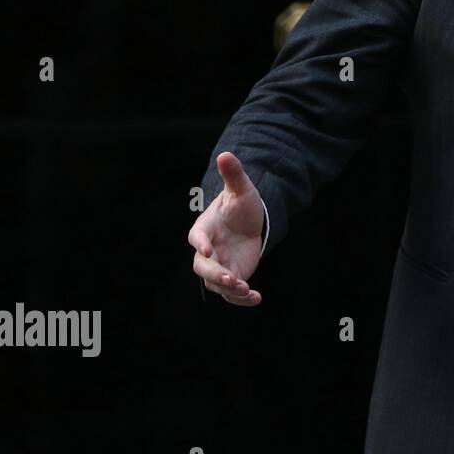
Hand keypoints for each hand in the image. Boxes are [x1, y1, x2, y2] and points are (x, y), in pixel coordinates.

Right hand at [189, 151, 264, 305]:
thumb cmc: (240, 205)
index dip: (201, 244)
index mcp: (204, 229)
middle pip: (202, 267)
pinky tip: (256, 298)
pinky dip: (241, 298)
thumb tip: (226, 154)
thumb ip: (233, 175)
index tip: (208, 250)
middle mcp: (207, 251)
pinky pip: (231, 292)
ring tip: (247, 291)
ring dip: (230, 289)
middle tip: (232, 278)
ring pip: (215, 283)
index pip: (197, 238)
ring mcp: (218, 266)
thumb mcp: (241, 189)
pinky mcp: (232, 276)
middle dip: (215, 274)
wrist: (249, 221)